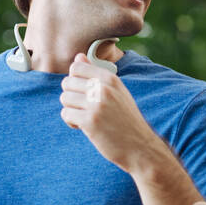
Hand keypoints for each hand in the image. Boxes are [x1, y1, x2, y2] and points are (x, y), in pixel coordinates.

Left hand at [59, 53, 160, 174]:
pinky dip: (71, 122)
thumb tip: (78, 57)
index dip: (74, 80)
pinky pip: (66, 114)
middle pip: (67, 82)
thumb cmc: (126, 120)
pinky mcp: (90, 121)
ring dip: (70, 109)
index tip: (83, 93)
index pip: (77, 67)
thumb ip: (96, 74)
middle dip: (71, 96)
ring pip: (65, 98)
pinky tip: (83, 126)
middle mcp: (104, 88)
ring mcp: (97, 104)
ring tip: (83, 117)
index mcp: (110, 78)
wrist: (140, 147)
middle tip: (82, 108)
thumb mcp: (117, 92)